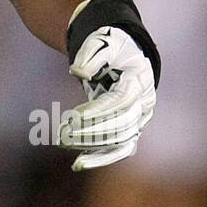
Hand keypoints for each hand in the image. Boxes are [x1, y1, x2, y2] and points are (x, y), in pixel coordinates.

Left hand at [59, 26, 155, 170]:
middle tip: (62, 132)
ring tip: (62, 141)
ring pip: (119, 140)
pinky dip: (100, 158)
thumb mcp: (101, 43)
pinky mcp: (130, 129)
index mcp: (139, 80)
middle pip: (120, 124)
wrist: (124, 54)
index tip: (72, 117)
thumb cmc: (111, 47)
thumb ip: (90, 56)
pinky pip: (119, 150)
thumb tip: (78, 73)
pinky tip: (78, 164)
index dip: (97, 111)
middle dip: (91, 131)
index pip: (119, 101)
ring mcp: (139, 119)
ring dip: (91, 144)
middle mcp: (144, 103)